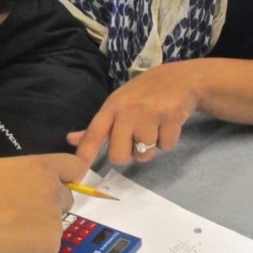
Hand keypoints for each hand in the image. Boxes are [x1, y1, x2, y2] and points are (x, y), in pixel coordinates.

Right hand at [0, 153, 82, 252]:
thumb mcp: (1, 169)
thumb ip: (28, 174)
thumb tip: (37, 186)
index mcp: (41, 168)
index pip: (74, 167)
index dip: (65, 177)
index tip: (55, 185)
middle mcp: (54, 192)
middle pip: (66, 199)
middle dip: (49, 206)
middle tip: (19, 213)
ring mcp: (54, 222)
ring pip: (55, 226)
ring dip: (40, 230)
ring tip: (8, 233)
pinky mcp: (50, 249)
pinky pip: (47, 249)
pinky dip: (32, 251)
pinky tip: (9, 247)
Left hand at [69, 61, 199, 166]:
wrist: (180, 78)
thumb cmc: (144, 94)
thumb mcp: (118, 104)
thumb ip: (97, 126)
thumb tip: (71, 140)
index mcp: (111, 107)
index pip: (93, 134)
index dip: (84, 155)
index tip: (77, 174)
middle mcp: (127, 110)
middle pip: (118, 156)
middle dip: (128, 154)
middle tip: (135, 140)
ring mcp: (149, 113)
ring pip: (143, 154)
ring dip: (150, 147)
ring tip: (154, 128)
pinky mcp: (171, 117)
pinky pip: (166, 147)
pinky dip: (168, 141)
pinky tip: (168, 125)